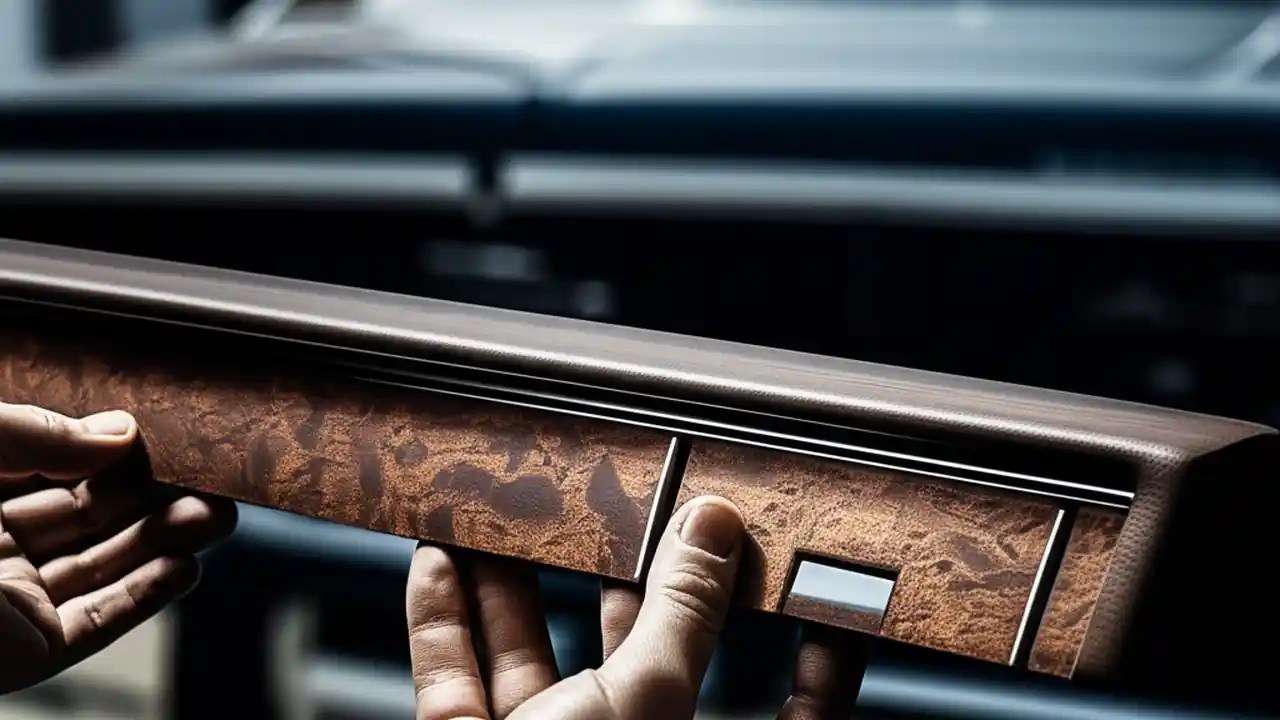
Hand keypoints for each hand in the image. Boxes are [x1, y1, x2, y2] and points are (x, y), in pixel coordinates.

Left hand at [0, 402, 236, 692]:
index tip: (159, 440)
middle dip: (153, 499)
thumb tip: (117, 434)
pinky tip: (185, 567)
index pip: (50, 466)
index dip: (108, 453)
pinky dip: (147, 597)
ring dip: (164, 544)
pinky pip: (97, 624)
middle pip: (87, 519)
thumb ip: (36, 433)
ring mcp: (3, 604)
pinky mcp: (22, 653)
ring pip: (102, 569)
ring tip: (216, 518)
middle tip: (210, 483)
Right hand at [406, 496, 865, 719]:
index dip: (813, 670)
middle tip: (618, 511)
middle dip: (616, 582)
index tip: (815, 602)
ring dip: (510, 587)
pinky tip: (439, 563)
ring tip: (512, 515)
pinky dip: (441, 624)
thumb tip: (717, 530)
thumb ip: (682, 614)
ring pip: (529, 663)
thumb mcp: (643, 701)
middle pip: (632, 662)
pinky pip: (453, 685)